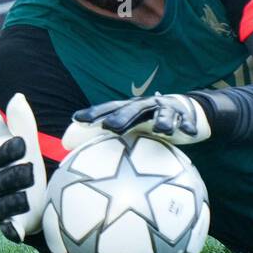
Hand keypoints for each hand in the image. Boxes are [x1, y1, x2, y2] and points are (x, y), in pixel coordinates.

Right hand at [0, 92, 48, 241]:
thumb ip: (24, 126)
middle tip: (32, 170)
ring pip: (5, 206)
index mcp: (1, 167)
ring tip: (32, 197)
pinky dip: (12, 231)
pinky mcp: (13, 229)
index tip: (25, 144)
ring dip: (15, 201)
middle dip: (15, 176)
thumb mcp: (31, 150)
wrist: (46, 207)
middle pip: (2, 182)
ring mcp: (4, 210)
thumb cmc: (36, 174)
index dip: (11, 151)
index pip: (2, 157)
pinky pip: (9, 231)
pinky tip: (18, 231)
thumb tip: (18, 96)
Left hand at [63, 93, 210, 149]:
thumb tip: (63, 146)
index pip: (109, 108)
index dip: (95, 113)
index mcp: (130, 108)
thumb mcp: (128, 126)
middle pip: (133, 109)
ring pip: (163, 114)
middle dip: (122, 117)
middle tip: (110, 127)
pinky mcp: (186, 117)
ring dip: (162, 121)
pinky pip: (187, 122)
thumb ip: (99, 134)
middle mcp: (146, 106)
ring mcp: (167, 110)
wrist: (187, 110)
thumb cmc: (150, 122)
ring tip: (161, 130)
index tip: (77, 120)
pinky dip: (188, 126)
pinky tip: (189, 133)